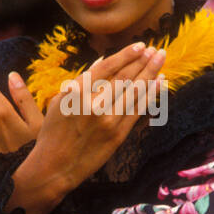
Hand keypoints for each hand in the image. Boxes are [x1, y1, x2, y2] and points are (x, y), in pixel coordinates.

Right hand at [22, 41, 167, 198]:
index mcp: (76, 93)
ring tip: (161, 59)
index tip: (140, 45)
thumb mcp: (58, 102)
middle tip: (156, 49)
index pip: (106, 67)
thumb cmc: (53, 133)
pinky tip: (159, 82)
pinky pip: (138, 110)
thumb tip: (102, 60)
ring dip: (150, 72)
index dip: (125, 55)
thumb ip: (81, 81)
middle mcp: (93, 105)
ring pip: (134, 91)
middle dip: (143, 60)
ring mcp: (107, 121)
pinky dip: (150, 95)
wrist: (54, 167)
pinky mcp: (117, 135)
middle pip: (124, 77)